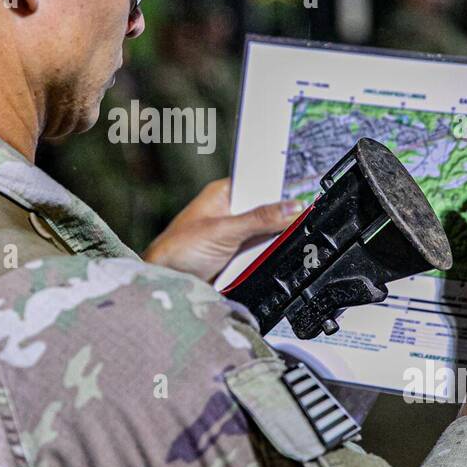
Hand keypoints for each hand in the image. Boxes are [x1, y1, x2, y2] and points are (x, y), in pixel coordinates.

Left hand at [143, 178, 303, 282]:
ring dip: (266, 247)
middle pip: (269, 213)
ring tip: (253, 252)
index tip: (302, 196)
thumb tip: (292, 207)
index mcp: (225, 193)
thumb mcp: (224, 230)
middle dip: (276, 224)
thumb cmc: (177, 249)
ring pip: (267, 237)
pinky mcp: (237, 259)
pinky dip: (262, 262)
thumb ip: (260, 219)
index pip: (262, 182)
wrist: (163, 283)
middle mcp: (231, 212)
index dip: (281, 189)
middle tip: (276, 232)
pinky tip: (254, 265)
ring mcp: (235, 236)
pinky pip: (260, 257)